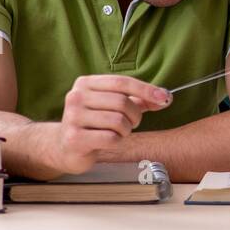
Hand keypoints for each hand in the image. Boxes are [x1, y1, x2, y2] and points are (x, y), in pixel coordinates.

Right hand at [53, 74, 169, 173]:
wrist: (64, 147)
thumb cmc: (94, 124)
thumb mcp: (114, 106)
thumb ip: (139, 100)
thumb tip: (165, 97)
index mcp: (86, 83)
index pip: (122, 82)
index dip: (146, 89)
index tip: (164, 97)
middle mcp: (76, 97)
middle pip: (122, 102)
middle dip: (135, 116)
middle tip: (132, 123)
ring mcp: (73, 117)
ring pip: (118, 121)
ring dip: (125, 130)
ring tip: (116, 133)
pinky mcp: (74, 138)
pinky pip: (110, 138)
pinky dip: (116, 141)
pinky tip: (107, 142)